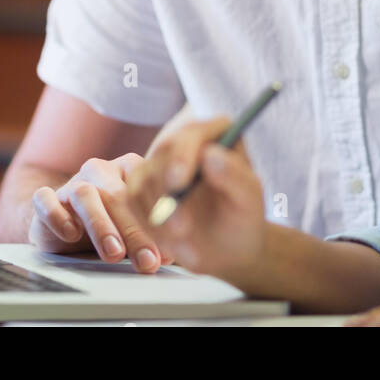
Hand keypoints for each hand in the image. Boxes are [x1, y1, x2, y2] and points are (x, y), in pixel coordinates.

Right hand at [27, 153, 174, 272]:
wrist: (63, 227)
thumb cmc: (108, 226)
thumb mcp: (134, 231)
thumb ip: (152, 238)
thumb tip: (170, 253)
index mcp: (130, 169)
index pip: (148, 186)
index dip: (161, 216)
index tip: (172, 244)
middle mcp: (101, 171)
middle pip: (118, 194)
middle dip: (134, 230)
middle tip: (146, 259)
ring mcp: (71, 182)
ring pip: (84, 194)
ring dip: (101, 224)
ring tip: (114, 253)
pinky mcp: (46, 198)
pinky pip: (46, 200)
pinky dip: (58, 216)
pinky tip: (71, 235)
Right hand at [126, 117, 267, 282]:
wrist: (226, 245)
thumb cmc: (243, 218)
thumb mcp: (248, 200)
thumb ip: (234, 177)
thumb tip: (211, 155)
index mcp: (218, 133)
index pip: (194, 133)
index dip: (183, 155)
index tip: (179, 182)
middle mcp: (187, 140)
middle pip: (163, 152)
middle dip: (168, 191)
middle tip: (182, 228)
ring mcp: (162, 160)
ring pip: (144, 177)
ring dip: (159, 212)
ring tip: (183, 237)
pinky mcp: (143, 182)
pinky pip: (131, 198)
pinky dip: (147, 222)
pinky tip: (170, 238)